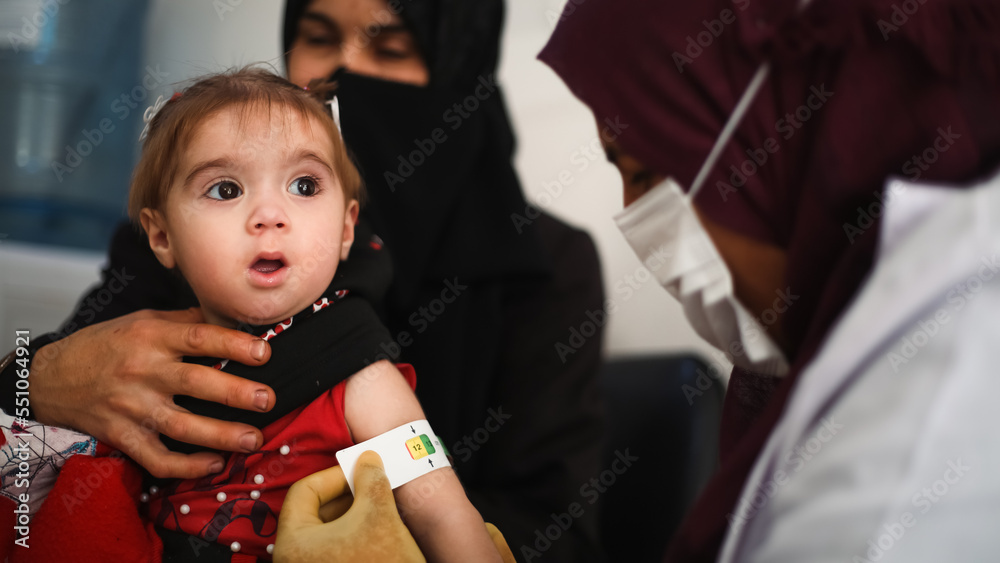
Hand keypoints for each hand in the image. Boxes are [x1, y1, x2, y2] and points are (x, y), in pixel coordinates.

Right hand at [30, 308, 274, 478]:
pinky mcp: (123, 436)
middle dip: (235, 393)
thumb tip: (230, 317)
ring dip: (221, 435)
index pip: (199, 338)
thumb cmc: (104, 345)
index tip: (264, 353)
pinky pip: (158, 458)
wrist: (50, 378)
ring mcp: (132, 407)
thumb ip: (185, 321)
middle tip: (267, 399)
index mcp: (151, 337)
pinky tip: (214, 463)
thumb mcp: (142, 321)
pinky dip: (187, 466)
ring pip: (182, 425)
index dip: (234, 345)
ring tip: (254, 439)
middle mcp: (143, 372)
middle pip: (196, 382)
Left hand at [275, 451, 424, 562]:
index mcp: (293, 542)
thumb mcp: (379, 515)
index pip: (304, 491)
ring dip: (352, 512)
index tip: (358, 469)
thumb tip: (367, 460)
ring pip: (326, 529)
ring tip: (377, 503)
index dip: (334, 475)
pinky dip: (353, 532)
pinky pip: (334, 547)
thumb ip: (370, 480)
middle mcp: (293, 559)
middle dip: (345, 493)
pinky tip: (376, 526)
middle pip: (313, 510)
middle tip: (370, 482)